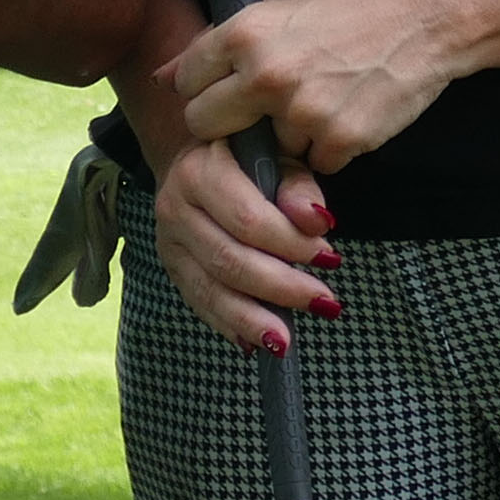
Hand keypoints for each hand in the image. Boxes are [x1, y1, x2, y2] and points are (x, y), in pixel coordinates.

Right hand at [145, 110, 342, 354]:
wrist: (196, 158)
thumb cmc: (250, 158)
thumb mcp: (280, 157)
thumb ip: (300, 188)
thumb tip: (319, 222)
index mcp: (200, 170)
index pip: (247, 218)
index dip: (290, 243)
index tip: (331, 259)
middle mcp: (175, 207)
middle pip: (228, 259)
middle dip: (280, 287)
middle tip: (324, 302)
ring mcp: (168, 241)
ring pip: (209, 289)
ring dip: (251, 319)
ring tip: (287, 342)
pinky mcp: (172, 268)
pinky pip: (199, 303)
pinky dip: (230, 325)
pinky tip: (256, 342)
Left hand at [173, 0, 469, 187]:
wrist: (425, 21)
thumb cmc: (351, 9)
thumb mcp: (280, 7)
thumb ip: (218, 41)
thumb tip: (162, 76)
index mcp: (245, 33)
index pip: (185, 83)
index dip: (203, 88)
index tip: (224, 89)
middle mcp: (266, 74)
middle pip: (204, 126)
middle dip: (226, 123)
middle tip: (259, 110)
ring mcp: (303, 111)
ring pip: (265, 148)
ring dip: (287, 136)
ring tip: (322, 100)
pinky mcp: (339, 140)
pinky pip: (313, 162)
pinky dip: (327, 147)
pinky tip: (347, 112)